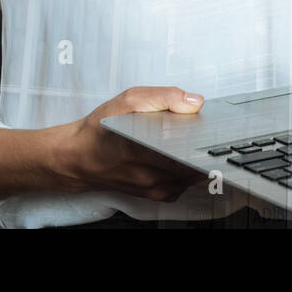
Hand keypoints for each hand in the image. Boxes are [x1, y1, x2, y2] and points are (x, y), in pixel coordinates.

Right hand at [54, 86, 209, 200]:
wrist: (78, 158)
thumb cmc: (100, 130)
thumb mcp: (128, 100)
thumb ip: (164, 97)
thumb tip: (194, 101)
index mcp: (143, 150)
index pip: (190, 149)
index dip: (206, 136)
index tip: (213, 125)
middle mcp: (151, 175)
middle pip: (197, 161)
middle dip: (204, 144)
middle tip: (204, 128)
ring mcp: (156, 188)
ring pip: (194, 173)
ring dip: (197, 157)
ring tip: (190, 138)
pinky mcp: (158, 194)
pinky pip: (185, 182)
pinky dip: (188, 167)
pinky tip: (179, 153)